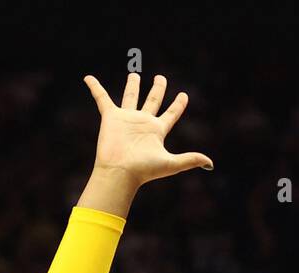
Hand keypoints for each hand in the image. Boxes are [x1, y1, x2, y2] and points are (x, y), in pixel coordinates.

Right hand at [85, 72, 212, 193]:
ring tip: (134, 74)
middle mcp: (142, 123)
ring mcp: (126, 119)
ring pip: (130, 97)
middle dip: (157, 89)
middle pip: (152, 101)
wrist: (120, 172)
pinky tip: (88, 78)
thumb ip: (189, 159)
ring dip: (132, 85)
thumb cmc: (144, 170)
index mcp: (156, 131)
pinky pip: (102, 98)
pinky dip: (95, 88)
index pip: (170, 115)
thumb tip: (209, 162)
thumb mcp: (171, 164)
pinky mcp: (110, 118)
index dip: (178, 105)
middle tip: (160, 78)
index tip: (183, 95)